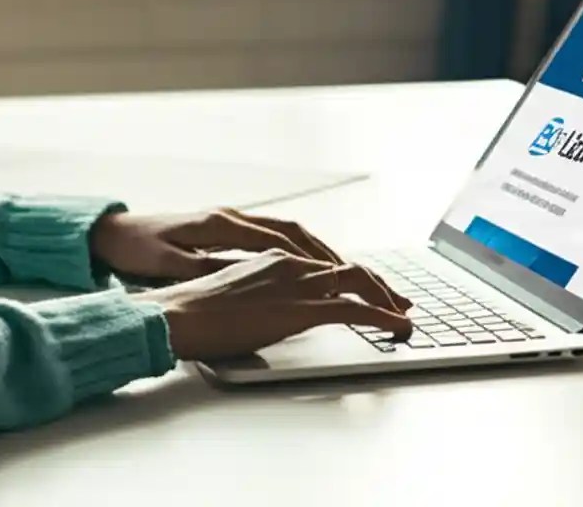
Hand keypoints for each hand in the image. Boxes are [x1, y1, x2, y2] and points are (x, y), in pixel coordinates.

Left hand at [90, 208, 347, 283]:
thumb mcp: (170, 263)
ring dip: (319, 252)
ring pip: (288, 233)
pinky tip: (312, 270)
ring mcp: (229, 221)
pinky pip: (273, 238)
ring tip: (351, 275)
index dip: (315, 259)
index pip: (281, 239)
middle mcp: (231, 217)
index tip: (345, 277)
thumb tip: (249, 275)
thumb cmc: (137, 249)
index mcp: (220, 223)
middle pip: (295, 231)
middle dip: (331, 254)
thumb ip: (209, 268)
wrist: (110, 233)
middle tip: (365, 277)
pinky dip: (299, 252)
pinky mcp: (224, 230)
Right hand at [129, 249, 413, 360]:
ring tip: (405, 316)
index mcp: (274, 257)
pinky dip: (381, 316)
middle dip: (379, 285)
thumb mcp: (234, 294)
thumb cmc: (193, 310)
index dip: (352, 276)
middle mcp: (291, 262)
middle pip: (349, 268)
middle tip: (399, 301)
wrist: (176, 314)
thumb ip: (261, 295)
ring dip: (386, 300)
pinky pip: (353, 310)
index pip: (325, 263)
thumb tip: (275, 311)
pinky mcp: (300, 308)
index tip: (369, 289)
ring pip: (358, 283)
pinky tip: (397, 326)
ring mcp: (297, 282)